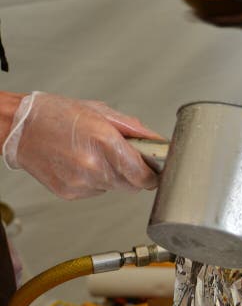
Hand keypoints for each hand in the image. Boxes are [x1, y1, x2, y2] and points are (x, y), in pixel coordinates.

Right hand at [2, 92, 164, 199]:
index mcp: (104, 141)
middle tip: (121, 157)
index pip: (143, 175)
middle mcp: (93, 165)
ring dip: (113, 176)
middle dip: (133, 174)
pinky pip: (96, 191)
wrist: (19, 128)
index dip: (153, 175)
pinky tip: (81, 164)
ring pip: (114, 188)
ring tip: (95, 156)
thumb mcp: (100, 112)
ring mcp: (80, 182)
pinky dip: (95, 181)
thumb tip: (156, 141)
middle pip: (132, 185)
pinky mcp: (69, 193)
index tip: (155, 171)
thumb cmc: (55, 116)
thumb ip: (133, 130)